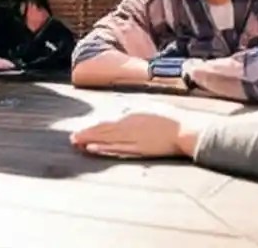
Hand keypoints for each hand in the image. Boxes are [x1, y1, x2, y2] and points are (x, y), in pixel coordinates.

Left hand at [69, 104, 210, 158]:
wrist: (185, 131)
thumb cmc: (170, 117)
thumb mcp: (149, 107)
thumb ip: (134, 109)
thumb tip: (122, 109)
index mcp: (131, 116)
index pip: (106, 123)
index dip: (91, 128)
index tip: (78, 131)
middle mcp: (129, 127)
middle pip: (103, 132)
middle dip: (86, 135)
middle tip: (72, 139)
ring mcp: (134, 140)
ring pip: (108, 141)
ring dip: (92, 142)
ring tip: (78, 144)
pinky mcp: (140, 150)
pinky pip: (119, 150)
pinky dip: (105, 149)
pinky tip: (94, 150)